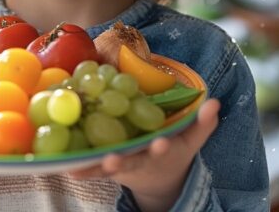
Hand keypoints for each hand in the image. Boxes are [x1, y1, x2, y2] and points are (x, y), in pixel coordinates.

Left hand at [68, 99, 219, 211]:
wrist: (159, 178)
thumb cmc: (174, 151)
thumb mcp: (191, 139)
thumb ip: (203, 122)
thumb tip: (215, 101)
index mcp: (160, 153)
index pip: (162, 151)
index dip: (161, 147)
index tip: (161, 142)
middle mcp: (138, 161)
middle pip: (130, 163)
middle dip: (122, 163)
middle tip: (112, 161)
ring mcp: (121, 166)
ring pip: (106, 169)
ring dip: (92, 168)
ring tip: (76, 168)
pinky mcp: (104, 167)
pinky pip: (90, 167)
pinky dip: (78, 167)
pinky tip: (63, 165)